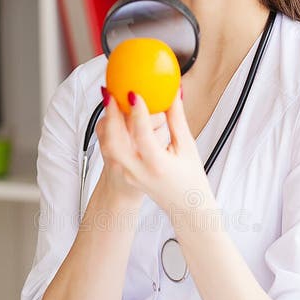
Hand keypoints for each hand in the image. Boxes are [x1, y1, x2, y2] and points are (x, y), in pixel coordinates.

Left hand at [97, 88, 212, 216]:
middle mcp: (138, 172)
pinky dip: (110, 130)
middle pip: (115, 142)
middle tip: (112, 93)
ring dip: (109, 121)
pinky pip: (111, 149)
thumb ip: (177, 118)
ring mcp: (128, 173)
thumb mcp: (186, 147)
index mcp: (157, 166)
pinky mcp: (124, 171)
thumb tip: (174, 93)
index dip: (138, 113)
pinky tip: (115, 115)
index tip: (135, 93)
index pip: (142, 137)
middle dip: (111, 115)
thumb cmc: (190, 180)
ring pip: (109, 145)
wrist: (185, 207)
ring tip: (112, 99)